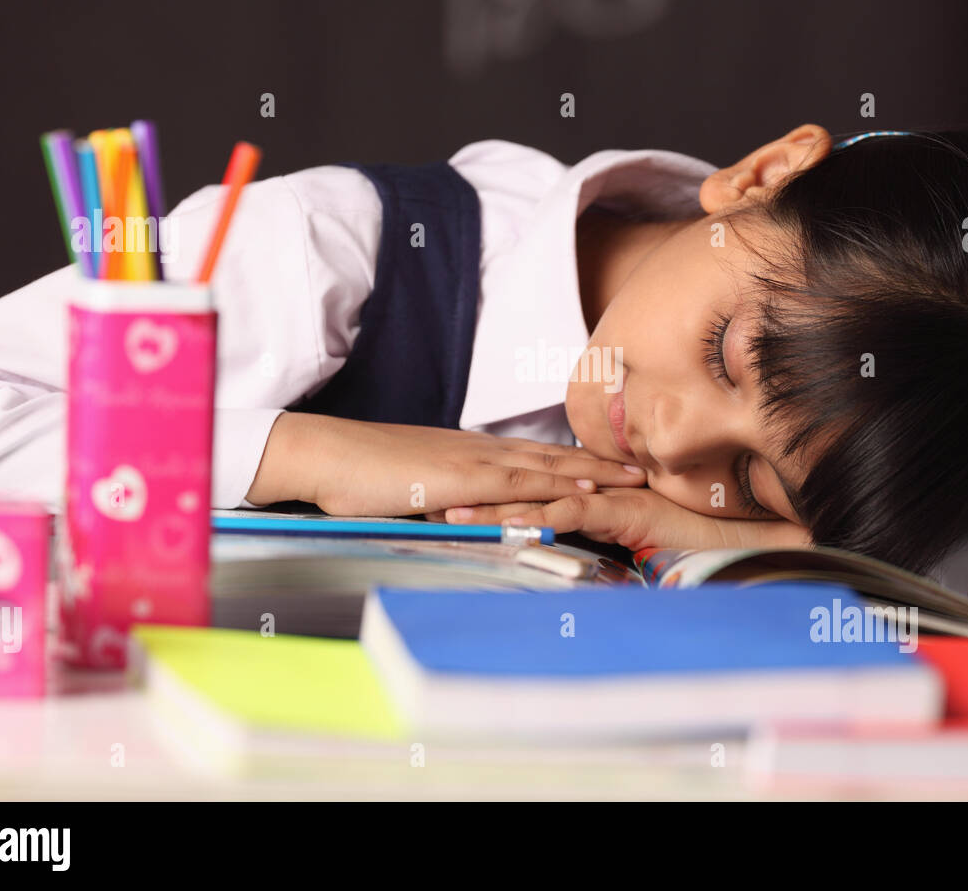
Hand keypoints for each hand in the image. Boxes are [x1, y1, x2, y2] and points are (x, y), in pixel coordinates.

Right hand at [246, 412, 646, 515]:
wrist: (323, 454)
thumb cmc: (359, 474)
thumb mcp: (412, 488)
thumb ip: (443, 498)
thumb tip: (459, 514)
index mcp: (468, 453)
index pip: (532, 457)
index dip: (574, 461)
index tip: (609, 466)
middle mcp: (479, 451)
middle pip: (552, 457)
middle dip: (600, 464)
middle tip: (644, 469)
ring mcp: (472, 462)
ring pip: (546, 467)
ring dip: (593, 473)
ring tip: (633, 479)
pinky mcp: (461, 479)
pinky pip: (519, 484)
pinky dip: (557, 488)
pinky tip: (586, 493)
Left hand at [432, 486, 812, 551]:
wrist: (730, 534)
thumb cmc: (677, 536)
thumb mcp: (614, 534)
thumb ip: (583, 531)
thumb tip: (550, 541)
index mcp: (580, 489)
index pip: (520, 486)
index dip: (479, 491)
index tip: (434, 495)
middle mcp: (587, 487)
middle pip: (519, 487)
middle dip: (472, 494)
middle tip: (422, 498)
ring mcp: (604, 496)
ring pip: (538, 498)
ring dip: (493, 508)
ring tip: (450, 515)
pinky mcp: (622, 512)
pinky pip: (577, 515)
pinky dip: (544, 520)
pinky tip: (514, 528)